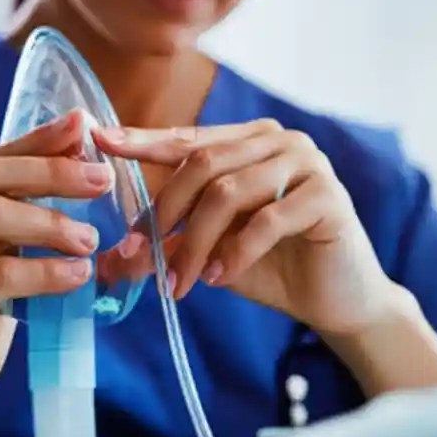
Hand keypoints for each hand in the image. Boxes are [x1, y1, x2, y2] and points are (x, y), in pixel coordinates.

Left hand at [94, 119, 398, 336]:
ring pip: (230, 192)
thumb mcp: (211, 250)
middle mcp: (280, 140)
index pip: (187, 137)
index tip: (99, 140)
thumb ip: (170, 243)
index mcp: (250, 140)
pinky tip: (218, 278)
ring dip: (195, 242)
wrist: (337, 299)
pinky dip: (235, 253)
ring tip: (179, 283)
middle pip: (203, 163)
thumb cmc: (272, 267)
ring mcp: (308, 163)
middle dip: (164, 214)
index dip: (142, 140)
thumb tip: (112, 260)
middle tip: (137, 257)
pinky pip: (268, 221)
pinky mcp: (329, 197)